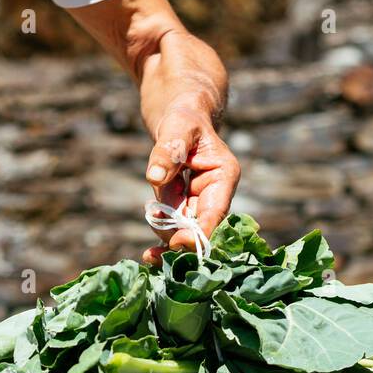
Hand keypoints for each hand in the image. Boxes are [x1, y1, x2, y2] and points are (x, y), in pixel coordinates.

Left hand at [143, 102, 239, 264]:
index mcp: (224, 176)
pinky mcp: (185, 208)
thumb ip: (168, 150)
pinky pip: (175, 229)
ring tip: (150, 236)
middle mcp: (216, 195)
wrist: (179, 116)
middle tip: (155, 256)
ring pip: (185, 232)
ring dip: (167, 239)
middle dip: (178, 240)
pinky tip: (148, 256)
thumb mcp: (177, 127)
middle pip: (200, 229)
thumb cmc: (183, 116)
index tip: (177, 243)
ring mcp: (201, 204)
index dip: (198, 233)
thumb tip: (155, 176)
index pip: (215, 213)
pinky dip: (162, 240)